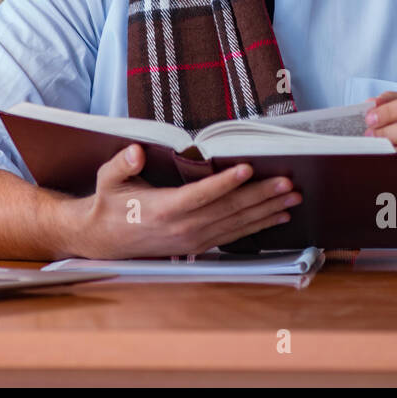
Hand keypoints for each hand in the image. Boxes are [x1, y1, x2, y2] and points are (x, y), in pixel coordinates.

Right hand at [68, 143, 302, 258]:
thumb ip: (121, 165)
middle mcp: (183, 228)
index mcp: (163, 210)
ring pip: (237, 224)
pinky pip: (235, 235)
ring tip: (293, 197)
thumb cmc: (109, 205)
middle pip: (229, 210)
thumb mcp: (107, 181)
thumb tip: (135, 152)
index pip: (200, 195)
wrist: (103, 241)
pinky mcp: (200, 245)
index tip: (248, 168)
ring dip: (267, 210)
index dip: (225, 182)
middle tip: (288, 182)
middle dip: (261, 195)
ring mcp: (194, 240)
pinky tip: (278, 216)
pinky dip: (259, 225)